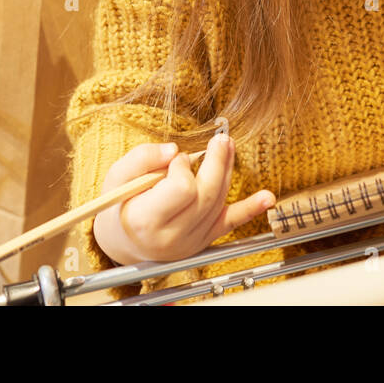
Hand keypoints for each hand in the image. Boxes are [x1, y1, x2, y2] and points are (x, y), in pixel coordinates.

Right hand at [91, 134, 275, 264]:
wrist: (121, 240)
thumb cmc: (118, 205)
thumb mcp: (117, 176)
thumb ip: (142, 158)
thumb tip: (174, 150)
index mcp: (146, 220)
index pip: (182, 189)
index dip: (182, 167)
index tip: (174, 160)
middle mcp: (171, 237)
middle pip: (207, 193)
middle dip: (217, 161)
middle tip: (221, 139)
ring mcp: (190, 243)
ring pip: (219, 202)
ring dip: (228, 171)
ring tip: (228, 147)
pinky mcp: (202, 241)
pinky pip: (229, 223)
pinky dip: (250, 209)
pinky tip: (267, 198)